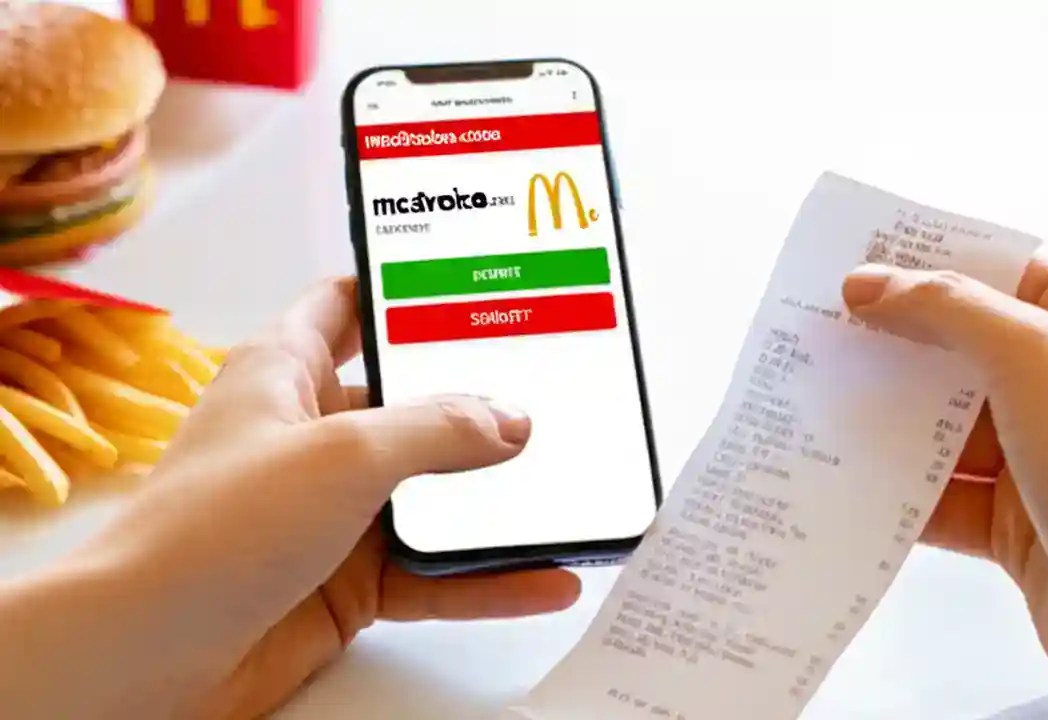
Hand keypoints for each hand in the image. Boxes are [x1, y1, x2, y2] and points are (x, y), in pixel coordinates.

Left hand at [0, 278, 580, 719]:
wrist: (151, 656)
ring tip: (566, 493)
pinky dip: (486, 578)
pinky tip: (543, 577)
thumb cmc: (209, 533)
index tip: (470, 286)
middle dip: (479, 405)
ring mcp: (332, 513)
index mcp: (286, 374)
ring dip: (494, 503)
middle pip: (411, 407)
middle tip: (553, 389)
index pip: (346, 307)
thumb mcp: (342, 454)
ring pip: (432, 498)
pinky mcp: (349, 581)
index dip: (402, 291)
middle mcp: (311, 437)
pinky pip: (434, 573)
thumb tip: (509, 419)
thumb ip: (436, 429)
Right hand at [843, 259, 1047, 719]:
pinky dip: (900, 490)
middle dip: (896, 344)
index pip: (1007, 270)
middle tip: (820, 333)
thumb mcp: (1032, 353)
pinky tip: (846, 480)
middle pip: (967, 347)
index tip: (861, 261)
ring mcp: (1046, 454)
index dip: (935, 261)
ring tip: (816, 404)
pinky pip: (944, 494)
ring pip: (947, 425)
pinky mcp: (1018, 520)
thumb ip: (945, 308)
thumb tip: (867, 283)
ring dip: (889, 421)